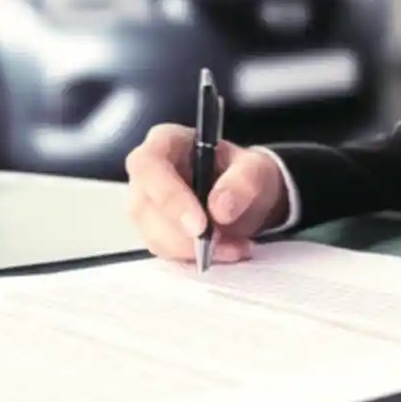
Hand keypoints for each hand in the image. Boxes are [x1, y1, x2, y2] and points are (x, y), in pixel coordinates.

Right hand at [126, 124, 288, 263]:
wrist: (246, 196)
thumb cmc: (243, 173)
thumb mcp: (255, 168)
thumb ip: (243, 181)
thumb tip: (220, 208)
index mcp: (165, 142)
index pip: (149, 166)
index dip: (170, 197)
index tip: (200, 226)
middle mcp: (147, 173)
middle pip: (144, 208)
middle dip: (184, 235)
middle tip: (223, 242)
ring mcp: (146, 205)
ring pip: (154, 236)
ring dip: (194, 251)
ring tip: (235, 246)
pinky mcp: (154, 232)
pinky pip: (166, 253)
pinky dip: (196, 259)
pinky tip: (224, 251)